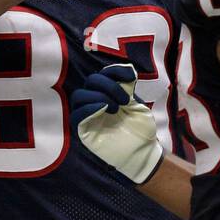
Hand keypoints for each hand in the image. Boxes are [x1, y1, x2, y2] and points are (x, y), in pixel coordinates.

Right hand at [74, 62, 163, 182]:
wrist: (143, 150)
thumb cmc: (140, 128)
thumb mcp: (136, 103)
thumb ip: (127, 86)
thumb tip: (125, 69)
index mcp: (107, 94)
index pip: (102, 74)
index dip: (114, 71)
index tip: (131, 77)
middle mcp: (95, 102)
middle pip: (90, 82)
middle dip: (108, 85)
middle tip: (124, 100)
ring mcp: (88, 116)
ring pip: (79, 95)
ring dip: (98, 95)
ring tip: (115, 108)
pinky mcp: (84, 131)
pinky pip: (76, 115)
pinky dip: (88, 108)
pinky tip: (103, 109)